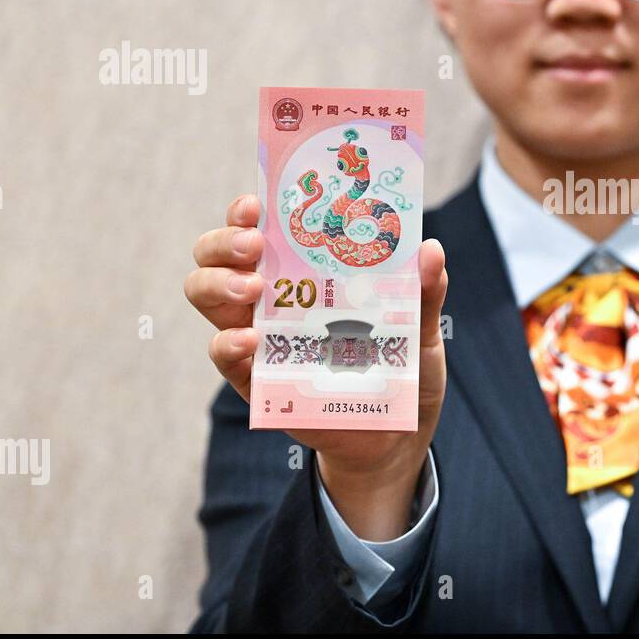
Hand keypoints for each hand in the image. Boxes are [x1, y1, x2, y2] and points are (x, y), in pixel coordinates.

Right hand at [185, 194, 449, 495]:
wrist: (397, 434)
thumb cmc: (403, 368)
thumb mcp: (419, 327)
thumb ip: (425, 292)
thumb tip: (431, 250)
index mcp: (305, 272)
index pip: (259, 228)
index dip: (247, 211)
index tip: (257, 203)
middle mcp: (272, 298)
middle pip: (218, 256)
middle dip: (225, 242)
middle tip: (255, 246)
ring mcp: (260, 337)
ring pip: (207, 297)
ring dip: (218, 283)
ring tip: (252, 286)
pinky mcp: (257, 381)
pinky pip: (225, 357)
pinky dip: (228, 345)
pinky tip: (248, 339)